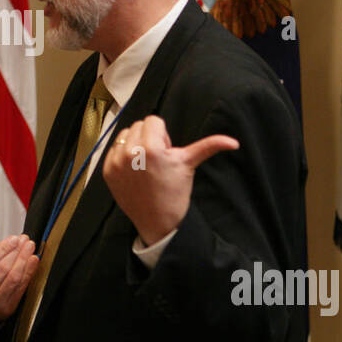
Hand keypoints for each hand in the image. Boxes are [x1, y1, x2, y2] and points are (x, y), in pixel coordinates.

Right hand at [0, 231, 38, 324]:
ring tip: (30, 246)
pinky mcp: (8, 308)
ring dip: (24, 260)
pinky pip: (21, 287)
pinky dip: (29, 272)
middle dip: (16, 252)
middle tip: (25, 238)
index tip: (14, 238)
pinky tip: (34, 260)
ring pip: (14, 278)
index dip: (2, 249)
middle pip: (3, 269)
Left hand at [101, 115, 237, 245]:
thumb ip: (209, 146)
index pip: (153, 120)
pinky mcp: (107, 171)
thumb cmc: (175, 192)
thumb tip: (234, 142)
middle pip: (139, 125)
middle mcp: (129, 153)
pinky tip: (134, 171)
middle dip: (149, 137)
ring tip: (145, 164)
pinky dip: (123, 156)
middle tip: (157, 159)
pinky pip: (113, 149)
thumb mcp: (189, 164)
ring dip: (135, 144)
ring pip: (125, 135)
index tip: (166, 152)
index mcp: (150, 148)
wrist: (158, 221)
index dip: (163, 135)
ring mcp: (115, 162)